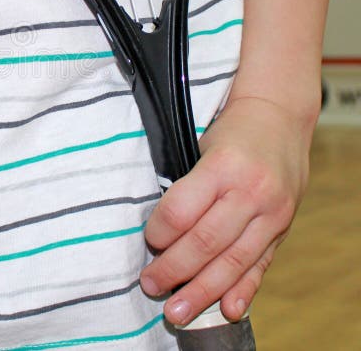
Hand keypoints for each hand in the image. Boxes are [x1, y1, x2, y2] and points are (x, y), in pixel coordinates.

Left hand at [139, 96, 311, 324]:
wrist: (279, 118)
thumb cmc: (230, 133)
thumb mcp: (200, 147)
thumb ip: (186, 187)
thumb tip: (158, 232)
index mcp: (222, 166)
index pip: (182, 210)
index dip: (160, 232)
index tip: (148, 241)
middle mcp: (251, 192)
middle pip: (205, 242)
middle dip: (173, 270)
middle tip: (150, 285)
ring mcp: (272, 213)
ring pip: (232, 262)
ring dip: (202, 291)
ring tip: (176, 311)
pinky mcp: (283, 228)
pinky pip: (260, 265)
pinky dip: (243, 291)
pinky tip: (228, 310)